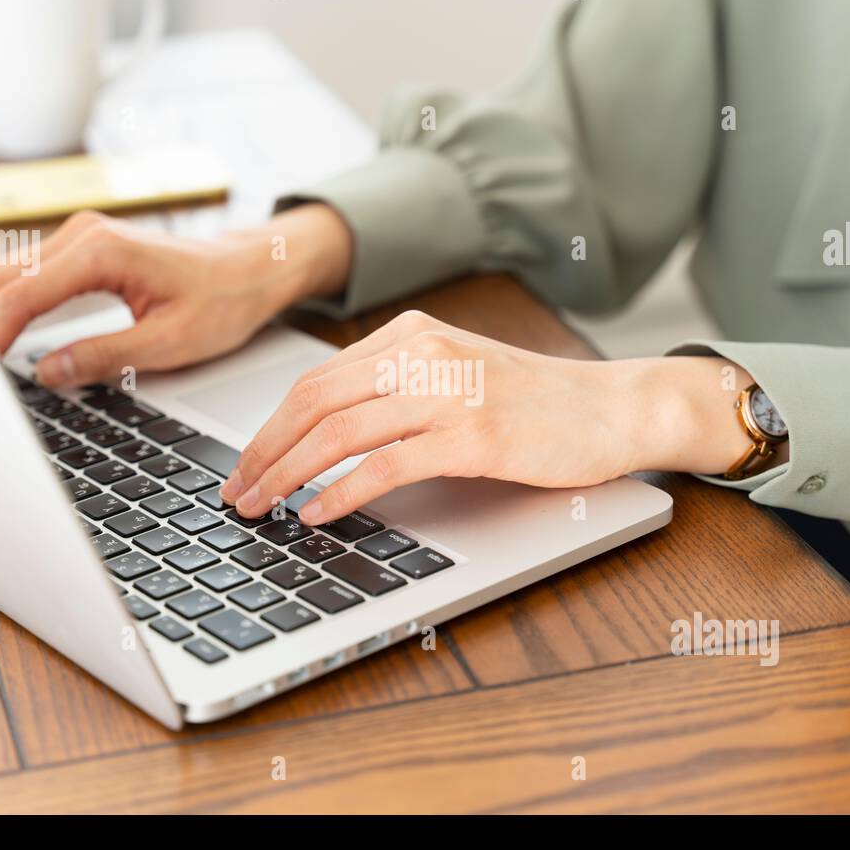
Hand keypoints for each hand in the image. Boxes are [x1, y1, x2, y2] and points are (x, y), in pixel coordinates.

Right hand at [0, 204, 352, 387]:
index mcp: (102, 253)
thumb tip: (47, 373)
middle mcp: (83, 234)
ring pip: (7, 271)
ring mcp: (81, 236)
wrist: (252, 268)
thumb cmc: (223, 301)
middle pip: (0, 277)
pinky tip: (4, 336)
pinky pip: (29, 272)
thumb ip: (103, 357)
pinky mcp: (84, 247)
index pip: (20, 295)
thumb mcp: (168, 343)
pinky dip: (10, 302)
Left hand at [221, 311, 764, 524]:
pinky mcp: (474, 436)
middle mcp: (426, 354)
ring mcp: (450, 392)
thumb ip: (397, 387)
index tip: (246, 463)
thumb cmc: (536, 402)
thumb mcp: (457, 373)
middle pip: (315, 402)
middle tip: (237, 493)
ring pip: (340, 432)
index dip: (270, 425)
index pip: (317, 379)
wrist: (613, 408)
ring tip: (261, 507)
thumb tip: (322, 432)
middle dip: (264, 452)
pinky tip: (318, 514)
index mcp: (413, 335)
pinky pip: (386, 465)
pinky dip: (341, 492)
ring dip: (288, 475)